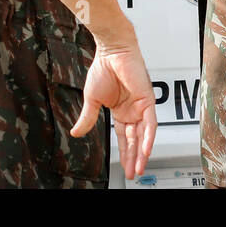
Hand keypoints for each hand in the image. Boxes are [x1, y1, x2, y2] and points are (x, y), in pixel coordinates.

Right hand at [72, 40, 157, 180]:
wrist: (111, 51)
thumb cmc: (103, 69)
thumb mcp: (92, 100)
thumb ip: (87, 118)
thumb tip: (75, 134)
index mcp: (121, 111)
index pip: (124, 138)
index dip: (125, 153)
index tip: (125, 169)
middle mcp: (133, 110)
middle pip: (135, 140)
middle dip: (134, 158)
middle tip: (134, 174)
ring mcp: (141, 106)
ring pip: (144, 135)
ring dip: (142, 153)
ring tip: (139, 168)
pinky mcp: (147, 99)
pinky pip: (150, 123)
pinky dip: (148, 137)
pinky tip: (145, 151)